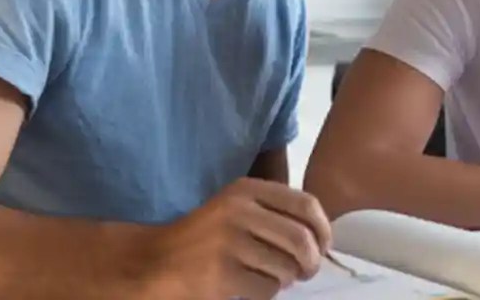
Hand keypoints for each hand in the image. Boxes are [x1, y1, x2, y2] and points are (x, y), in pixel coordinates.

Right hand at [141, 178, 332, 299]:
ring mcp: (228, 243)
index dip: (323, 228)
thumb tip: (323, 237)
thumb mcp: (238, 208)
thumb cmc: (207, 237)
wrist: (155, 262)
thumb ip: (275, 213)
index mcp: (246, 189)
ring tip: (274, 277)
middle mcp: (238, 210)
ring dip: (287, 279)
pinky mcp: (221, 275)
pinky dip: (267, 293)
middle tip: (307, 272)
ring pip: (286, 267)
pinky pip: (266, 289)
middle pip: (301, 239)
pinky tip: (253, 287)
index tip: (324, 246)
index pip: (305, 204)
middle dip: (312, 261)